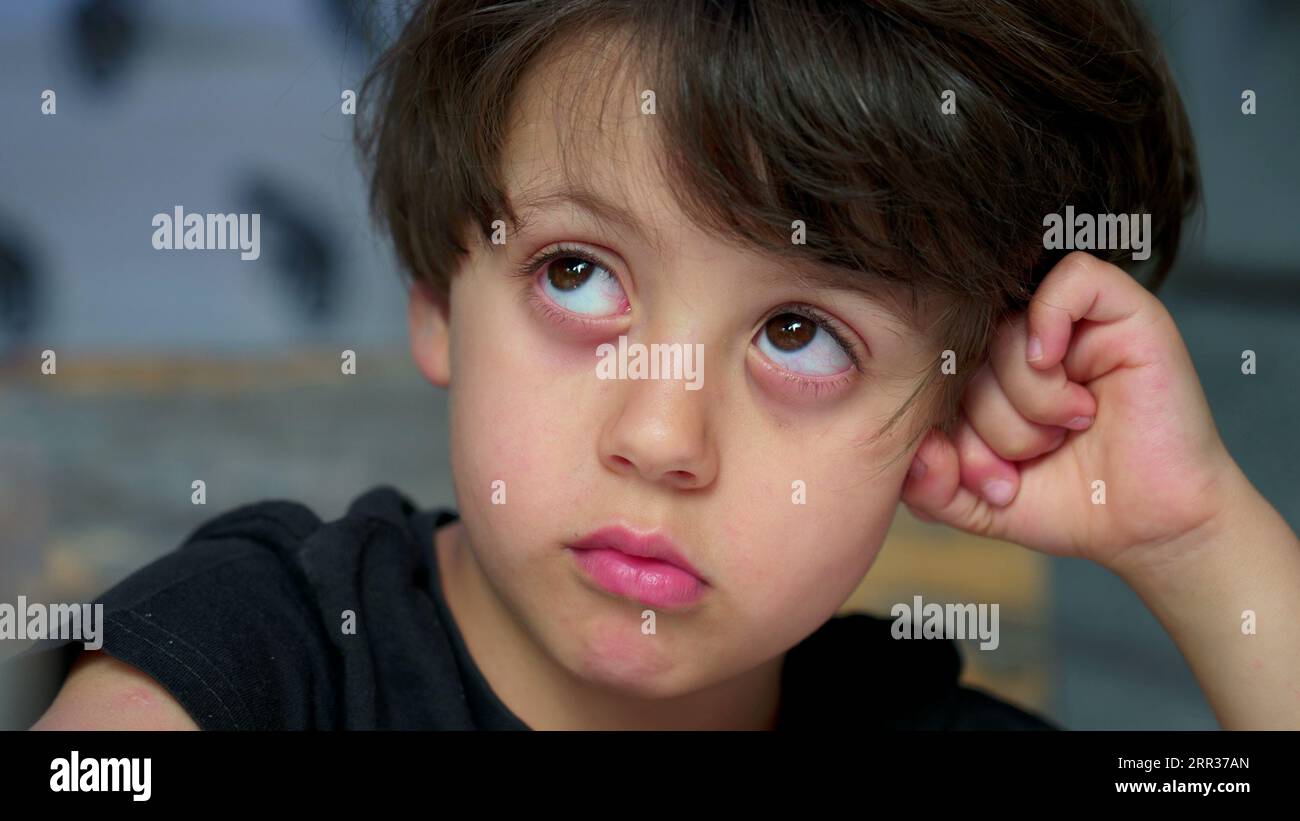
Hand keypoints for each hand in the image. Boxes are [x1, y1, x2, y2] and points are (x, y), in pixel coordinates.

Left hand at [901, 251, 1238, 572]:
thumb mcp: (976, 502)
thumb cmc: (1071, 504)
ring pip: (1006, 329)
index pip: (932, 373)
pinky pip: (1070, 278)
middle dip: (989, 426)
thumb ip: (927, 484)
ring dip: (1027, 402)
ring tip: (1064, 433)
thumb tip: (915, 447)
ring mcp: (1072, 324)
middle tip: (1029, 460)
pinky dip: (1050, 323)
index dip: (947, 429)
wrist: (1151, 529)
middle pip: (965, 353)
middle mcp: (1022, 342)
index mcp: (985, 373)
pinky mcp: (1125, 312)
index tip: (983, 480)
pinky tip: (1057, 370)